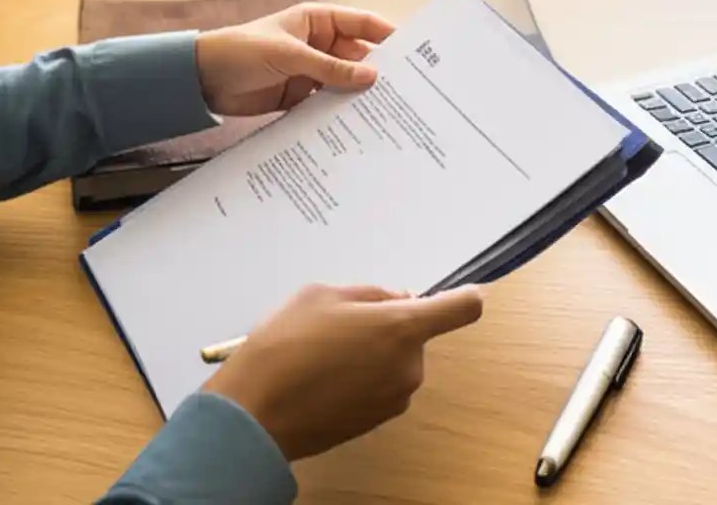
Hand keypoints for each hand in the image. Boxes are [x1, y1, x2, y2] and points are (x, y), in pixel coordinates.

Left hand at [195, 3, 393, 115]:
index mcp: (318, 21)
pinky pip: (330, 103)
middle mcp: (320, 44)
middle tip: (407, 90)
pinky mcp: (302, 96)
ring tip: (390, 112)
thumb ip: (331, 69)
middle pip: (360, 57)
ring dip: (361, 95)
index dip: (388, 36)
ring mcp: (312, 71)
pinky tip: (360, 124)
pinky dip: (342, 112)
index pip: (363, 24)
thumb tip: (372, 77)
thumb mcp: (289, 56)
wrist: (200, 80)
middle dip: (380, 71)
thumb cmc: (241, 52)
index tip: (415, 53)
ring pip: (347, 82)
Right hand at [202, 283, 483, 460]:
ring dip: (369, 354)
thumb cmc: (284, 346)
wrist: (253, 416)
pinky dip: (358, 380)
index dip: (464, 297)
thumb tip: (400, 300)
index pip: (462, 308)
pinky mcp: (376, 422)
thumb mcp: (322, 295)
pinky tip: (320, 379)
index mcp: (402, 328)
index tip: (460, 293)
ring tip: (320, 354)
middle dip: (384, 326)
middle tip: (338, 325)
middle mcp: (409, 366)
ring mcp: (394, 398)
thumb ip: (371, 293)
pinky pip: (378, 387)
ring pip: (393, 361)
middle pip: (413, 335)